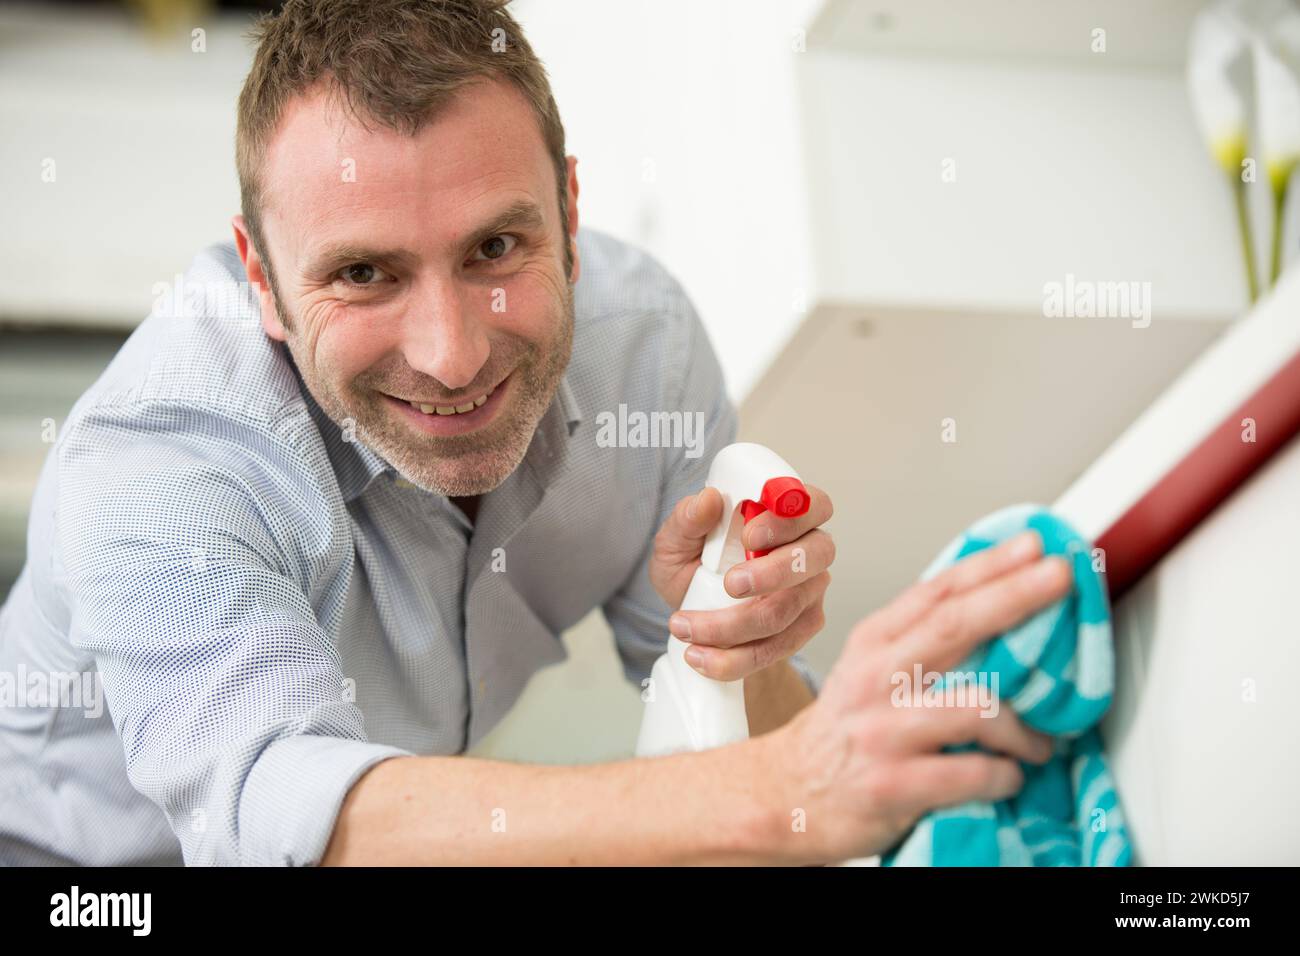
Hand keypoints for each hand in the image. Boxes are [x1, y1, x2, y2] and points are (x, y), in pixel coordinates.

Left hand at [648, 485, 834, 681]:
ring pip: (787, 612)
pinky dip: (734, 658)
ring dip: (732, 626)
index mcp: (787, 515)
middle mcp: (808, 551)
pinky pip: (776, 649)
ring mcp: (808, 593)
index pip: (813, 504)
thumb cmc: (691, 563)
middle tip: (729, 585)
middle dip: (772, 574)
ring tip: (685, 627)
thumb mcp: (677, 539)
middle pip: (816, 558)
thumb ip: (688, 518)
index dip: (789, 520)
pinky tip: (701, 657)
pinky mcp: (799, 630)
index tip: (750, 535)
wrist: (694, 612)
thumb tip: (709, 500)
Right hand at [755, 529, 1073, 864]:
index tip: (1034, 545)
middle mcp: (875, 678)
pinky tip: (1008, 776)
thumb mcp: (873, 669)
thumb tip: (1004, 605)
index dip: (989, 565)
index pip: (937, 592)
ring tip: (1041, 742)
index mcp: (875, 642)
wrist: (789, 793)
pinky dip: (1004, 775)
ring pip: (975, 707)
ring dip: (1025, 726)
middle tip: (1061, 575)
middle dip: (1014, 595)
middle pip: (953, 626)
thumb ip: (924, 640)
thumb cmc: (848, 728)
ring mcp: (882, 731)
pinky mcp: (891, 784)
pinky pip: (971, 773)